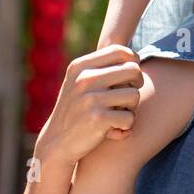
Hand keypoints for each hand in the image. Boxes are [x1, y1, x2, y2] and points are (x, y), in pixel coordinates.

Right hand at [35, 45, 142, 168]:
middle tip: (127, 98)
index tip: (130, 77)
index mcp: (80, 66)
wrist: (56, 143)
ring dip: (131, 109)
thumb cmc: (76, 111)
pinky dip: (126, 127)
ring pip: (134, 95)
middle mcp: (84, 79)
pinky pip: (130, 118)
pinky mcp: (97, 119)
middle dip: (136, 85)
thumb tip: (135, 56)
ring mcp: (90, 98)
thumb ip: (101, 69)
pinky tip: (114, 130)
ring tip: (117, 116)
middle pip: (134, 70)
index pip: (120, 51)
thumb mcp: (79, 83)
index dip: (133, 61)